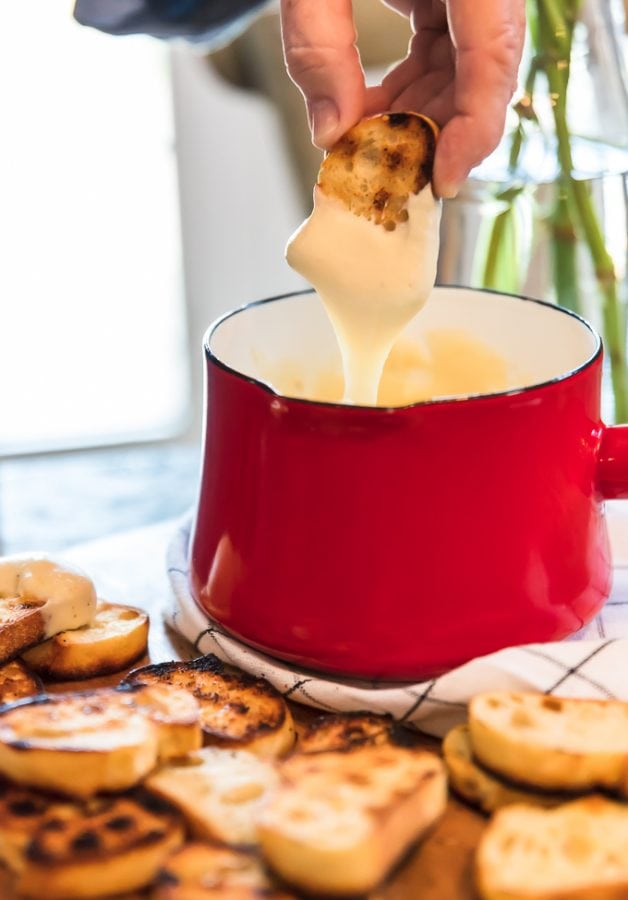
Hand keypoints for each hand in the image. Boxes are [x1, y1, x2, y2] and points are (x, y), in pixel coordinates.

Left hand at [280, 0, 524, 197]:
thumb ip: (317, 46)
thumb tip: (331, 132)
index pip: (493, 50)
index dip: (474, 124)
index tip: (443, 176)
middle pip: (482, 72)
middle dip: (436, 132)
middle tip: (395, 178)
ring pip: (461, 74)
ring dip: (414, 120)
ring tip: (370, 149)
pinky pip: (439, 58)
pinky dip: (404, 95)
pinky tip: (369, 117)